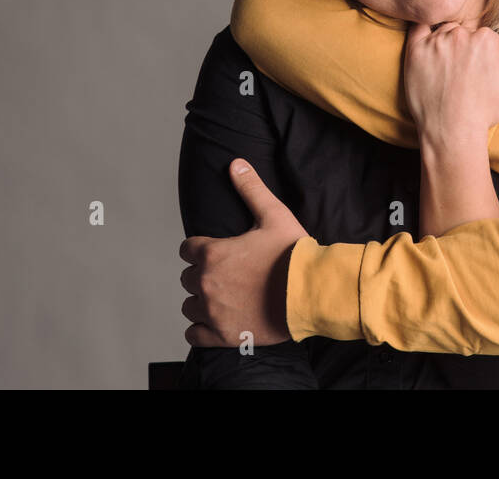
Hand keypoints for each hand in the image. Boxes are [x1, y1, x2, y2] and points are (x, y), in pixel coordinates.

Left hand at [179, 159, 307, 347]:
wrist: (311, 293)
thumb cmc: (293, 254)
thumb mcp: (273, 215)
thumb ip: (251, 189)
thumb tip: (235, 163)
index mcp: (213, 254)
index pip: (187, 249)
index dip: (200, 249)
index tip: (215, 252)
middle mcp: (207, 283)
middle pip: (188, 277)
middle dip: (203, 274)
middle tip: (226, 273)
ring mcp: (213, 312)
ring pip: (189, 305)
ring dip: (201, 300)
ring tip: (223, 297)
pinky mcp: (223, 336)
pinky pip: (195, 335)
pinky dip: (201, 329)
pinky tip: (217, 321)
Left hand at [403, 23, 498, 146]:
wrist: (452, 130)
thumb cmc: (483, 111)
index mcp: (485, 40)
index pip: (486, 37)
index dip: (485, 55)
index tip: (480, 72)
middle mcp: (460, 35)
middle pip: (465, 32)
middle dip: (466, 48)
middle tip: (463, 74)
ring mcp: (435, 42)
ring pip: (444, 31)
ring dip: (446, 43)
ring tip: (446, 70)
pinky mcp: (415, 51)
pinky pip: (418, 29)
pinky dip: (423, 31)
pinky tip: (428, 46)